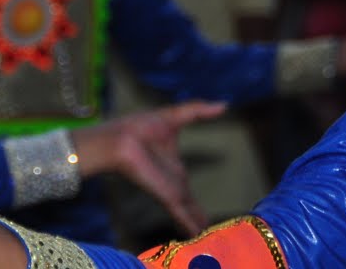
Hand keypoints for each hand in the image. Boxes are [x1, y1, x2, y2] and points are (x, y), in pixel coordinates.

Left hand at [72, 101, 223, 234]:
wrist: (121, 139)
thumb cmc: (141, 127)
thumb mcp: (174, 116)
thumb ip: (199, 111)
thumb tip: (224, 105)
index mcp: (174, 169)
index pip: (188, 192)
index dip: (196, 205)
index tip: (206, 219)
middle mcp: (173, 184)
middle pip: (190, 208)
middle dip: (199, 221)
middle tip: (211, 234)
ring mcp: (171, 191)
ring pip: (189, 215)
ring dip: (199, 227)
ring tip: (210, 240)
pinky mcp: (167, 195)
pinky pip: (184, 215)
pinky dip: (192, 226)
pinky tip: (200, 236)